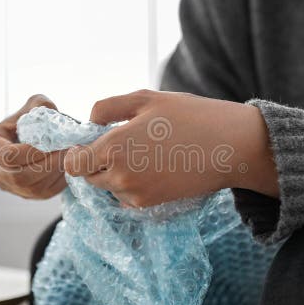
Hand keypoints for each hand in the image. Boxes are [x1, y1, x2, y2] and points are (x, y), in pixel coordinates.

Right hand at [0, 94, 66, 198]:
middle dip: (47, 164)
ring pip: (32, 189)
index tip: (53, 143)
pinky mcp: (22, 194)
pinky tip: (67, 166)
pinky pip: (42, 194)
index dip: (32, 152)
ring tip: (70, 156)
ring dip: (55, 173)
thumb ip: (40, 106)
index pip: (8, 156)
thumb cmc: (31, 118)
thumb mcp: (33, 104)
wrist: (34, 136)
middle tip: (67, 151)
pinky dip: (58, 181)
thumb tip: (50, 116)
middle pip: (19, 176)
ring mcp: (6, 185)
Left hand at [64, 89, 278, 206]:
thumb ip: (108, 107)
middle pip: (89, 176)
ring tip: (145, 153)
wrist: (230, 147)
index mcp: (113, 147)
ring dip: (115, 173)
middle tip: (124, 143)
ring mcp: (134, 194)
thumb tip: (89, 122)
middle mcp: (119, 176)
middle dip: (97, 161)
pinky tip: (154, 168)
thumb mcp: (145, 98)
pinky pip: (126, 197)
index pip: (73, 163)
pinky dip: (131, 186)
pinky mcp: (150, 205)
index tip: (91, 141)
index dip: (77, 152)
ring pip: (108, 187)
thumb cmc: (190, 116)